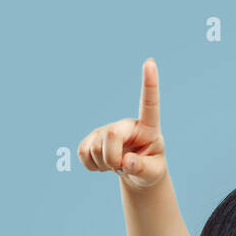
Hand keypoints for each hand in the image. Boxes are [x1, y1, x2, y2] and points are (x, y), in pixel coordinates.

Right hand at [77, 57, 167, 190]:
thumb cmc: (149, 168)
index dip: (149, 83)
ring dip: (103, 164)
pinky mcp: (91, 138)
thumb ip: (142, 168)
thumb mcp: (153, 173)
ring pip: (94, 148)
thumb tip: (127, 162)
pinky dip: (91, 165)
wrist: (135, 173)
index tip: (150, 62)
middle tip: (120, 168)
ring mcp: (106, 129)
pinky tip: (103, 164)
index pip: (149, 103)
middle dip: (112, 158)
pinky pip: (83, 153)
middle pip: (111, 135)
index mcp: (147, 128)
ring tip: (115, 165)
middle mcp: (125, 124)